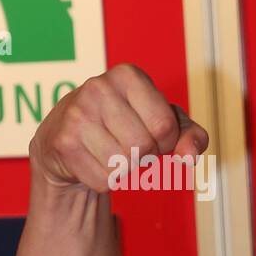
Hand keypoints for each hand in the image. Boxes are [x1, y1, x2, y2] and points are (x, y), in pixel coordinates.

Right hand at [29, 63, 208, 192]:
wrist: (67, 136)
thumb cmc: (126, 124)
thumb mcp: (166, 121)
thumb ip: (192, 136)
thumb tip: (189, 157)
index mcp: (128, 75)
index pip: (165, 126)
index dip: (166, 141)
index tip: (151, 133)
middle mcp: (98, 88)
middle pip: (144, 146)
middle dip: (145, 155)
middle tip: (128, 144)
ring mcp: (77, 114)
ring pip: (124, 165)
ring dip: (125, 168)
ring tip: (110, 150)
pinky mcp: (63, 142)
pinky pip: (104, 180)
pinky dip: (106, 180)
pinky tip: (93, 160)